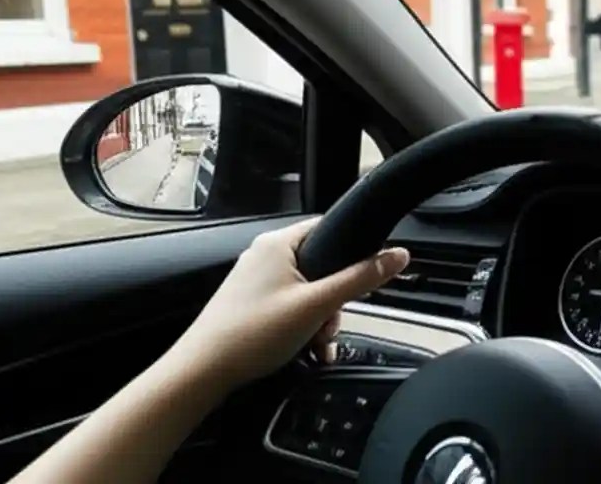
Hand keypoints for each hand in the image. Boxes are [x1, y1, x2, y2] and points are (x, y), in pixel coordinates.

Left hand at [167, 217, 408, 392]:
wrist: (202, 372)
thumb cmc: (252, 334)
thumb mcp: (317, 305)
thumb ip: (360, 279)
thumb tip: (398, 255)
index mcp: (278, 243)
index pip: (329, 229)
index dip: (352, 253)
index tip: (362, 280)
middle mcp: (265, 255)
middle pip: (323, 266)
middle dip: (334, 301)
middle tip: (329, 324)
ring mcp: (256, 280)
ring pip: (309, 291)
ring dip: (320, 318)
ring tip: (315, 343)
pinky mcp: (251, 302)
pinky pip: (291, 306)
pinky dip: (303, 325)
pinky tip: (307, 349)